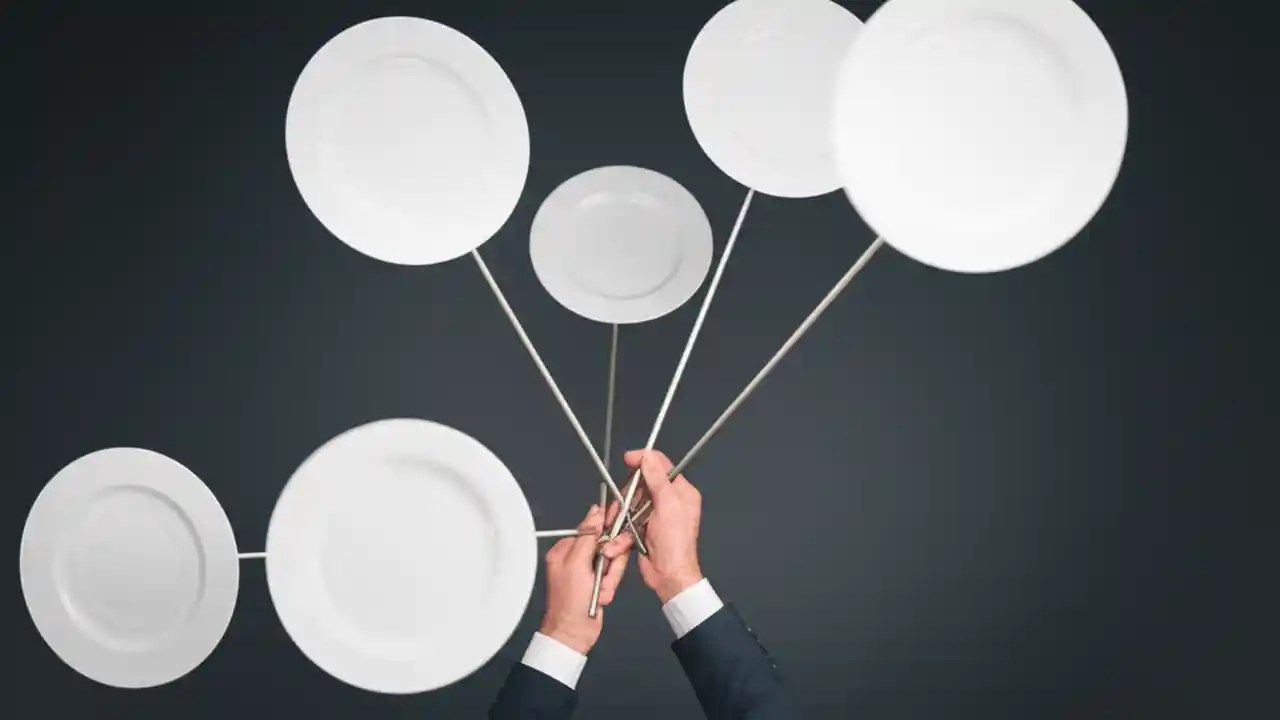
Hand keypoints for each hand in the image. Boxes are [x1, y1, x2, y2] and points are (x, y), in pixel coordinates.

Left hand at [539, 504, 629, 653]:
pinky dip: (609, 587)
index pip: (592, 529)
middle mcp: (577, 558)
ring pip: (613, 562)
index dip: (607, 528)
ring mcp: (589, 571)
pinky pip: (613, 577)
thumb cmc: (569, 601)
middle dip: (609, 561)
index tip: (620, 519)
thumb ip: (588, 535)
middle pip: (607, 545)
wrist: (574, 632)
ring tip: (599, 590)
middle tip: (602, 570)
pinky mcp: (598, 584)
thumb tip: (594, 512)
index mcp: (566, 549)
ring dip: (609, 577)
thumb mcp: (577, 563)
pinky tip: (600, 597)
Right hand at [603, 450, 702, 603]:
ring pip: (629, 505)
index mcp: (681, 491)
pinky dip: (620, 533)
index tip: (627, 459)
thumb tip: (647, 454)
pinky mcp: (643, 529)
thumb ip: (656, 478)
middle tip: (619, 507)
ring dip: (620, 518)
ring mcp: (654, 516)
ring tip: (614, 528)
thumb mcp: (667, 505)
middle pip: (640, 485)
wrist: (669, 576)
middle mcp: (669, 500)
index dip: (644, 460)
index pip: (661, 466)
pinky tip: (617, 543)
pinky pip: (627, 523)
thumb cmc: (674, 541)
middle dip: (626, 497)